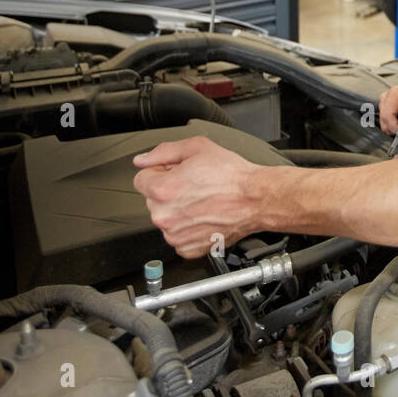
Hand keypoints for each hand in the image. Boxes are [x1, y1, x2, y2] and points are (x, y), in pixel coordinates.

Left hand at [133, 136, 267, 258]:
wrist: (256, 199)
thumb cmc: (232, 176)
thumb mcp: (197, 148)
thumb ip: (163, 151)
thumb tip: (142, 160)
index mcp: (162, 190)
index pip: (141, 179)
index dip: (160, 172)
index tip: (175, 173)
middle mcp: (164, 216)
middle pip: (153, 200)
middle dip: (169, 192)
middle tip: (194, 185)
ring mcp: (175, 235)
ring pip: (166, 219)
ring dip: (178, 211)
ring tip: (202, 201)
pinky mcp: (188, 249)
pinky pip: (178, 237)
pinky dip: (188, 229)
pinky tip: (204, 216)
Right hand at [378, 77, 397, 132]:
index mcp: (395, 94)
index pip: (388, 113)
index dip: (394, 125)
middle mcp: (387, 97)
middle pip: (384, 119)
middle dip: (394, 128)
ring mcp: (384, 102)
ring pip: (383, 122)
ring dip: (393, 127)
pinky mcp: (385, 107)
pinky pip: (385, 121)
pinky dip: (393, 125)